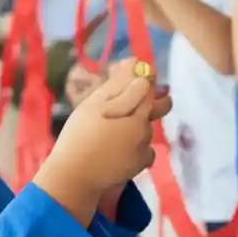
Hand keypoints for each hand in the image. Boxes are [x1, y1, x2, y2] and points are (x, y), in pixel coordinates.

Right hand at [49, 58, 161, 192]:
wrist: (76, 174)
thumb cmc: (80, 135)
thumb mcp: (94, 104)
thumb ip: (118, 83)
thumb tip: (136, 62)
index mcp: (134, 105)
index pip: (148, 83)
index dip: (142, 78)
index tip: (131, 82)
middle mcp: (145, 122)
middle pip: (161, 104)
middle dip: (152, 101)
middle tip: (131, 107)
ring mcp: (146, 143)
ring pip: (148, 127)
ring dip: (138, 126)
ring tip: (112, 135)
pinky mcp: (143, 162)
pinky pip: (146, 150)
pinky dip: (137, 149)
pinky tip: (119, 152)